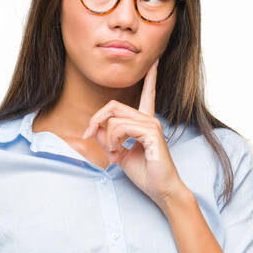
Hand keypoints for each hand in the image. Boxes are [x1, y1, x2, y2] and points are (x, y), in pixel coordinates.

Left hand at [82, 56, 187, 206]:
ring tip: (114, 154)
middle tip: (90, 136)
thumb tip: (94, 127)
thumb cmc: (146, 174)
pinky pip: (122, 128)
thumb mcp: (119, 154)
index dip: (151, 77)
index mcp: (145, 122)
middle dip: (96, 120)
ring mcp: (152, 125)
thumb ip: (107, 139)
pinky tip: (119, 153)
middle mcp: (150, 120)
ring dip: (107, 138)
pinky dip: (114, 141)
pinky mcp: (152, 134)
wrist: (162, 190)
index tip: (155, 61)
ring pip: (115, 119)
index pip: (148, 94)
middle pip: (113, 106)